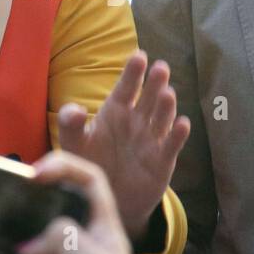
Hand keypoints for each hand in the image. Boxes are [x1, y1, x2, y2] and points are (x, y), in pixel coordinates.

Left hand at [56, 51, 190, 239]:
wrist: (107, 198)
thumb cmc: (91, 163)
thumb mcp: (74, 144)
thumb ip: (71, 125)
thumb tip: (74, 109)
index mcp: (115, 111)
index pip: (125, 88)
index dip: (132, 73)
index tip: (138, 56)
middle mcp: (137, 121)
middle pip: (148, 98)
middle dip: (154, 83)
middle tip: (160, 68)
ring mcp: (152, 139)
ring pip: (162, 118)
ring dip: (166, 106)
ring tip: (168, 93)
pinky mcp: (163, 160)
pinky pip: (171, 145)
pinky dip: (178, 135)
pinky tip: (182, 124)